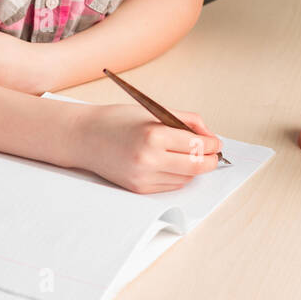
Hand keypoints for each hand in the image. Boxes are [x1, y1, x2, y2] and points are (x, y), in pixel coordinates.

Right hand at [72, 103, 222, 193]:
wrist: (84, 137)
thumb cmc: (117, 120)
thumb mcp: (153, 111)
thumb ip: (185, 120)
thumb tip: (208, 135)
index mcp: (153, 136)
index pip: (196, 146)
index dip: (212, 144)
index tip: (216, 141)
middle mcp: (148, 160)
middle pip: (196, 167)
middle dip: (210, 160)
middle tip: (213, 152)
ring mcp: (143, 177)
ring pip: (186, 178)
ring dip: (195, 168)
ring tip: (193, 155)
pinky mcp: (139, 188)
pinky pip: (170, 185)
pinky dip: (179, 176)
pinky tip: (175, 163)